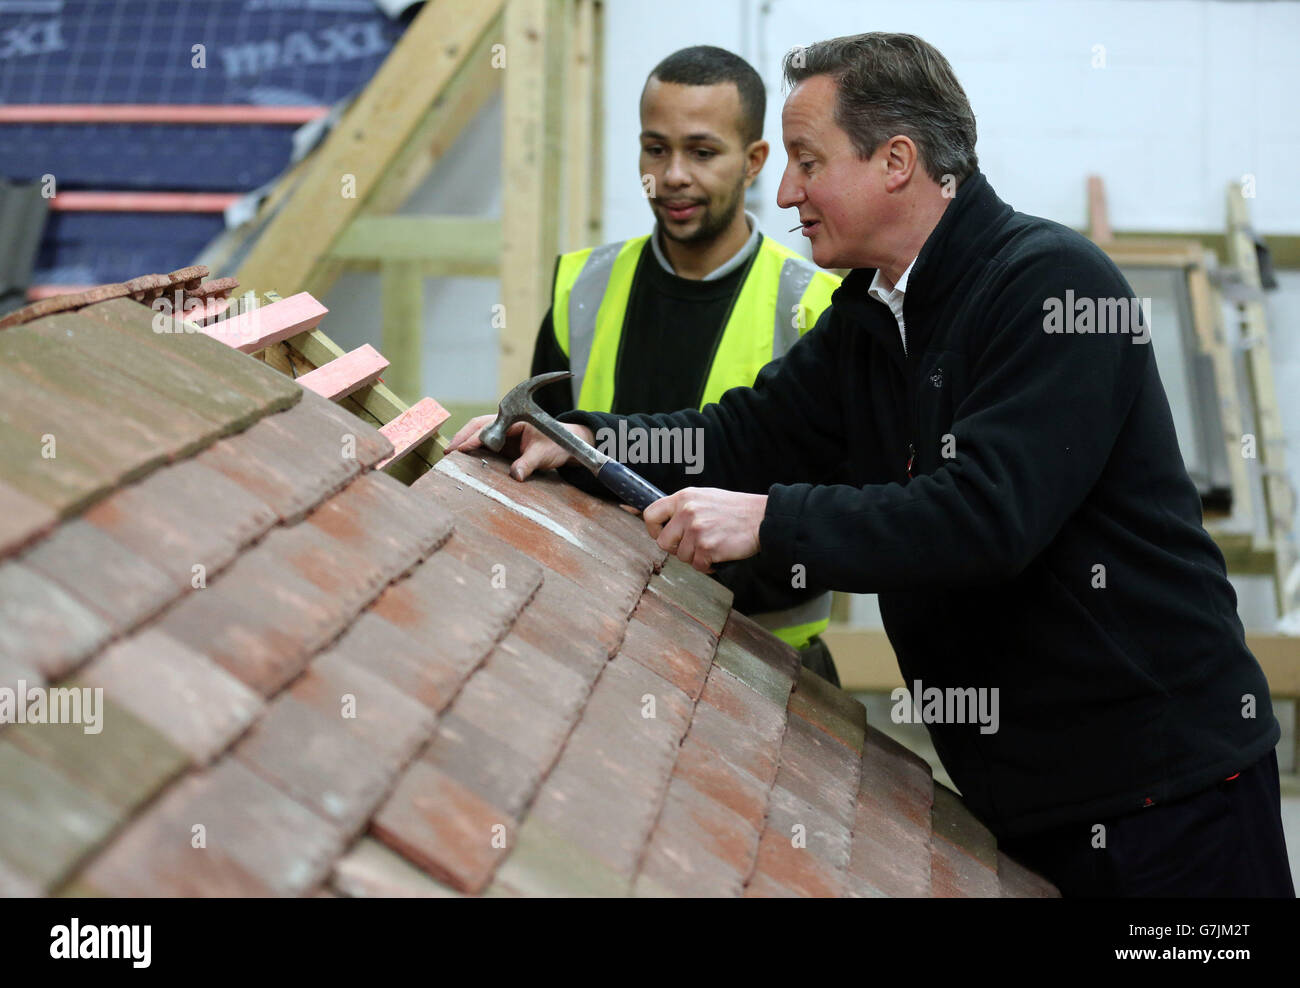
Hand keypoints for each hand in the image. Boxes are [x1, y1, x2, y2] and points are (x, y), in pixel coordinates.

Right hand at [446, 414, 594, 480]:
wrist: (568, 444)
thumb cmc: (558, 444)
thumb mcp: (545, 454)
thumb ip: (529, 463)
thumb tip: (516, 475)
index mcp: (516, 419)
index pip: (489, 428)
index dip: (473, 439)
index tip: (461, 449)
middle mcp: (507, 422)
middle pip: (478, 425)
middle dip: (462, 436)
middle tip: (448, 451)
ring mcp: (504, 431)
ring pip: (479, 432)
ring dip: (465, 440)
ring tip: (450, 453)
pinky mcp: (504, 442)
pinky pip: (485, 442)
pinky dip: (472, 447)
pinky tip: (463, 457)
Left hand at [642, 488, 765, 572]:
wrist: (761, 517)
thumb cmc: (735, 509)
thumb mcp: (705, 497)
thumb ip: (684, 507)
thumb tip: (666, 523)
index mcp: (684, 497)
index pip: (651, 514)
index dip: (653, 529)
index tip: (662, 535)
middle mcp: (687, 512)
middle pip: (662, 542)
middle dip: (676, 548)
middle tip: (692, 546)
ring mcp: (697, 530)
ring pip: (681, 556)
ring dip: (695, 557)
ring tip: (711, 546)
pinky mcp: (707, 547)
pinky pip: (698, 566)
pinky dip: (708, 565)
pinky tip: (718, 555)